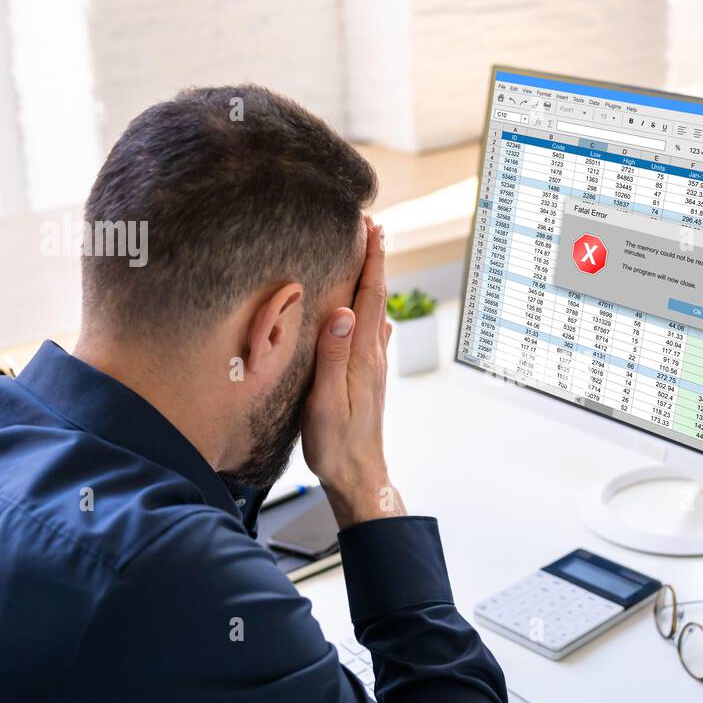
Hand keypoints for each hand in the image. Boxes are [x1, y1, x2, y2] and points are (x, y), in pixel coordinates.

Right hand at [303, 214, 405, 528]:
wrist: (358, 476)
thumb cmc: (337, 444)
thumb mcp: (326, 401)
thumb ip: (333, 356)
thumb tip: (342, 313)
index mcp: (363, 356)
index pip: (369, 297)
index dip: (372, 260)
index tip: (372, 226)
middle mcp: (373, 355)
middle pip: (376, 297)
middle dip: (375, 260)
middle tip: (371, 226)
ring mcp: (373, 365)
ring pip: (374, 312)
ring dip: (371, 280)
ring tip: (366, 255)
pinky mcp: (367, 376)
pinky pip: (369, 331)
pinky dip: (366, 308)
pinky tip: (362, 309)